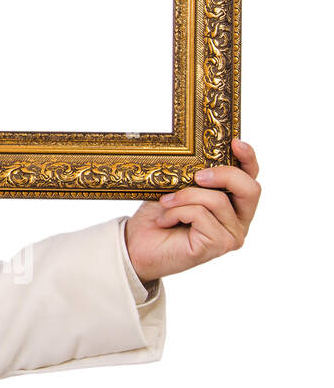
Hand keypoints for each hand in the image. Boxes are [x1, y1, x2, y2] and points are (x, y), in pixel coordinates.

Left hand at [124, 137, 260, 283]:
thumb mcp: (177, 187)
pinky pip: (200, 215)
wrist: (137, 244)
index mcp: (233, 202)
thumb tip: (199, 156)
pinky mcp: (218, 245)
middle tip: (197, 175)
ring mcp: (231, 235)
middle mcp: (239, 220)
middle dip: (224, 175)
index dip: (248, 159)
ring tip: (165, 203)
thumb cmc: (159, 215)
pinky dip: (177, 212)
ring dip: (184, 197)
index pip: (250, 178)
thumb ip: (195, 175)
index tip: (235, 142)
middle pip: (250, 189)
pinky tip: (165, 221)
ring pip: (217, 200)